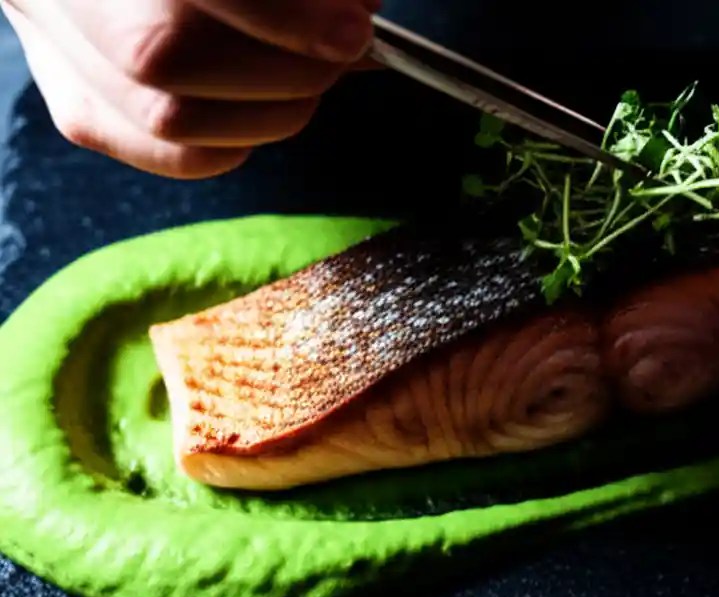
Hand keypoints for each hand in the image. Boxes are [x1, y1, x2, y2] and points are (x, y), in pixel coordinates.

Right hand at [1, 0, 379, 178]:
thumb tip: (356, 13)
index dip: (284, 17)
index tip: (353, 29)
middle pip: (166, 58)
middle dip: (287, 66)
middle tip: (345, 47)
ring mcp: (57, 56)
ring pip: (171, 120)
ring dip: (276, 108)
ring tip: (316, 69)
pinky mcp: (81, 111)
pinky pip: (177, 156)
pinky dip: (247, 138)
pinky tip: (269, 100)